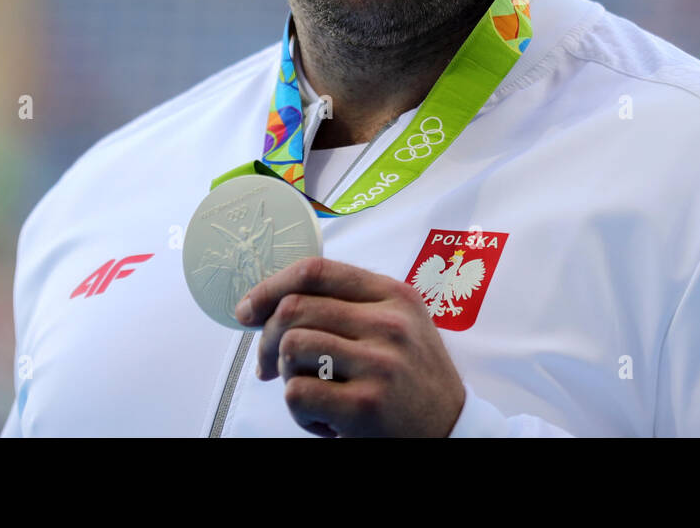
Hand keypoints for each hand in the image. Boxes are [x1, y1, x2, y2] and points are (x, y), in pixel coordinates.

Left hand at [233, 256, 466, 436]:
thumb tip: (272, 303)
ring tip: (312, 392)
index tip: (248, 309)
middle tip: (268, 366)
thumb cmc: (413, 378)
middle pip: (294, 309)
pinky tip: (324, 418)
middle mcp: (389, 323)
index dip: (271, 286)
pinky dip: (298, 411)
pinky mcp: (365, 405)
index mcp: (394, 295)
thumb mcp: (400, 324)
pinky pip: (296, 393)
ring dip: (286, 376)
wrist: (450, 429)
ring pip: (291, 348)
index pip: (316, 271)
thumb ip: (350, 304)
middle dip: (266, 339)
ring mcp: (379, 363)